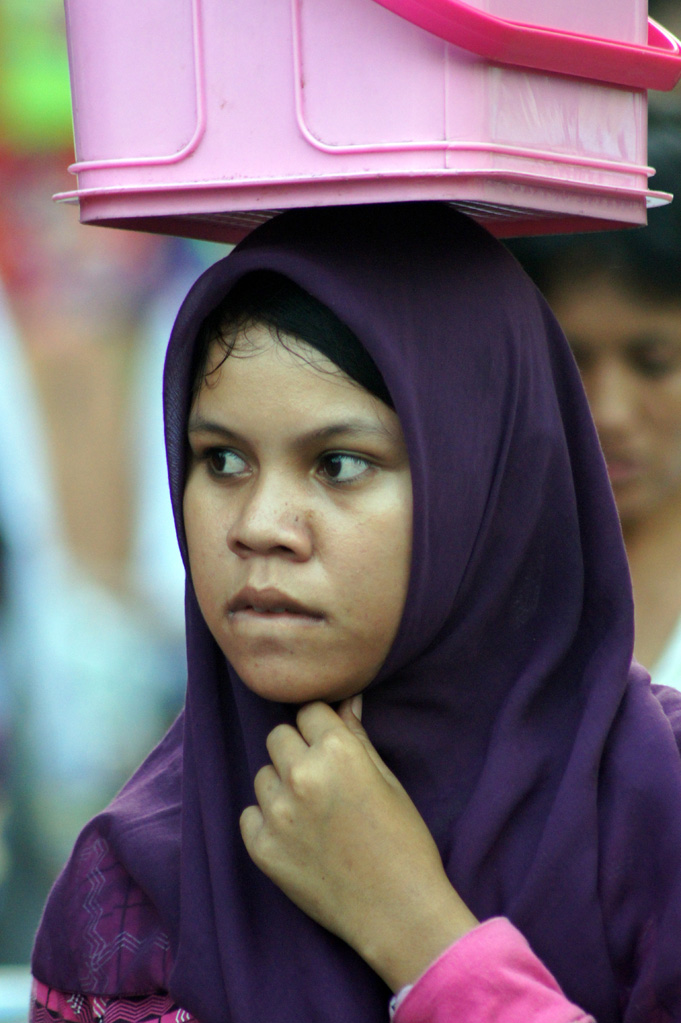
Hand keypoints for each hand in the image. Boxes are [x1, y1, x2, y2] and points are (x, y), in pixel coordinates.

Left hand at [240, 697, 477, 990]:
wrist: (397, 911)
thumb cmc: (403, 840)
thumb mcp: (387, 779)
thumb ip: (357, 735)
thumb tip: (346, 698)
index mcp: (337, 751)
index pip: (309, 710)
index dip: (321, 728)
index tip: (330, 746)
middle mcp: (301, 775)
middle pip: (278, 736)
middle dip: (297, 750)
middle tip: (321, 779)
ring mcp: (277, 813)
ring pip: (263, 774)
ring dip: (281, 786)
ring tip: (312, 813)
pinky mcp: (261, 848)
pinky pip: (250, 815)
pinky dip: (267, 822)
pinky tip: (297, 837)